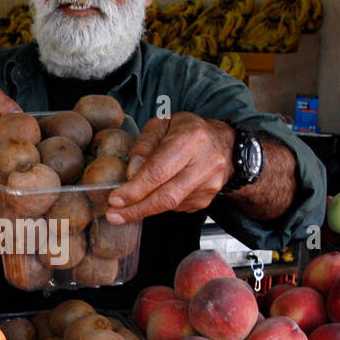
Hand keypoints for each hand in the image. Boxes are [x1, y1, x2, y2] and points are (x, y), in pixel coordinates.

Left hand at [105, 112, 235, 223]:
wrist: (226, 145)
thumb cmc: (190, 131)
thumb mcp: (163, 124)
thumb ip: (144, 145)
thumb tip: (131, 173)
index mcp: (191, 139)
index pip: (158, 171)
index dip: (135, 189)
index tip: (115, 199)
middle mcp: (205, 164)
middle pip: (165, 196)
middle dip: (136, 209)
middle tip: (113, 215)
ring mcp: (209, 186)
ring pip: (169, 205)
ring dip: (144, 209)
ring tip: (126, 209)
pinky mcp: (206, 200)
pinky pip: (177, 207)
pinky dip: (161, 205)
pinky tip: (155, 196)